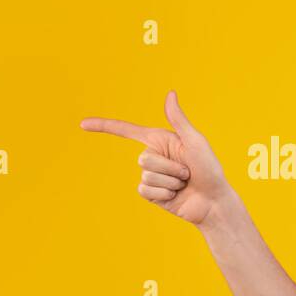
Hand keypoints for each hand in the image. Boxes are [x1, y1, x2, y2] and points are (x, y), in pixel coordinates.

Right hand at [80, 90, 230, 226]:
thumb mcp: (195, 142)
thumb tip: (170, 94)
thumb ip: (179, 120)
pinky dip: (164, 194)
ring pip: (146, 176)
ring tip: (184, 184)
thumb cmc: (210, 169)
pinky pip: (145, 191)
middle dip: (169, 168)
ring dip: (170, 182)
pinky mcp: (151, 194)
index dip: (104, 126)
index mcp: (160, 140)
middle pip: (143, 159)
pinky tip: (176, 195)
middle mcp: (153, 156)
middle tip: (187, 172)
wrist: (213, 202)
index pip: (127, 131)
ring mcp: (151, 176)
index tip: (82, 124)